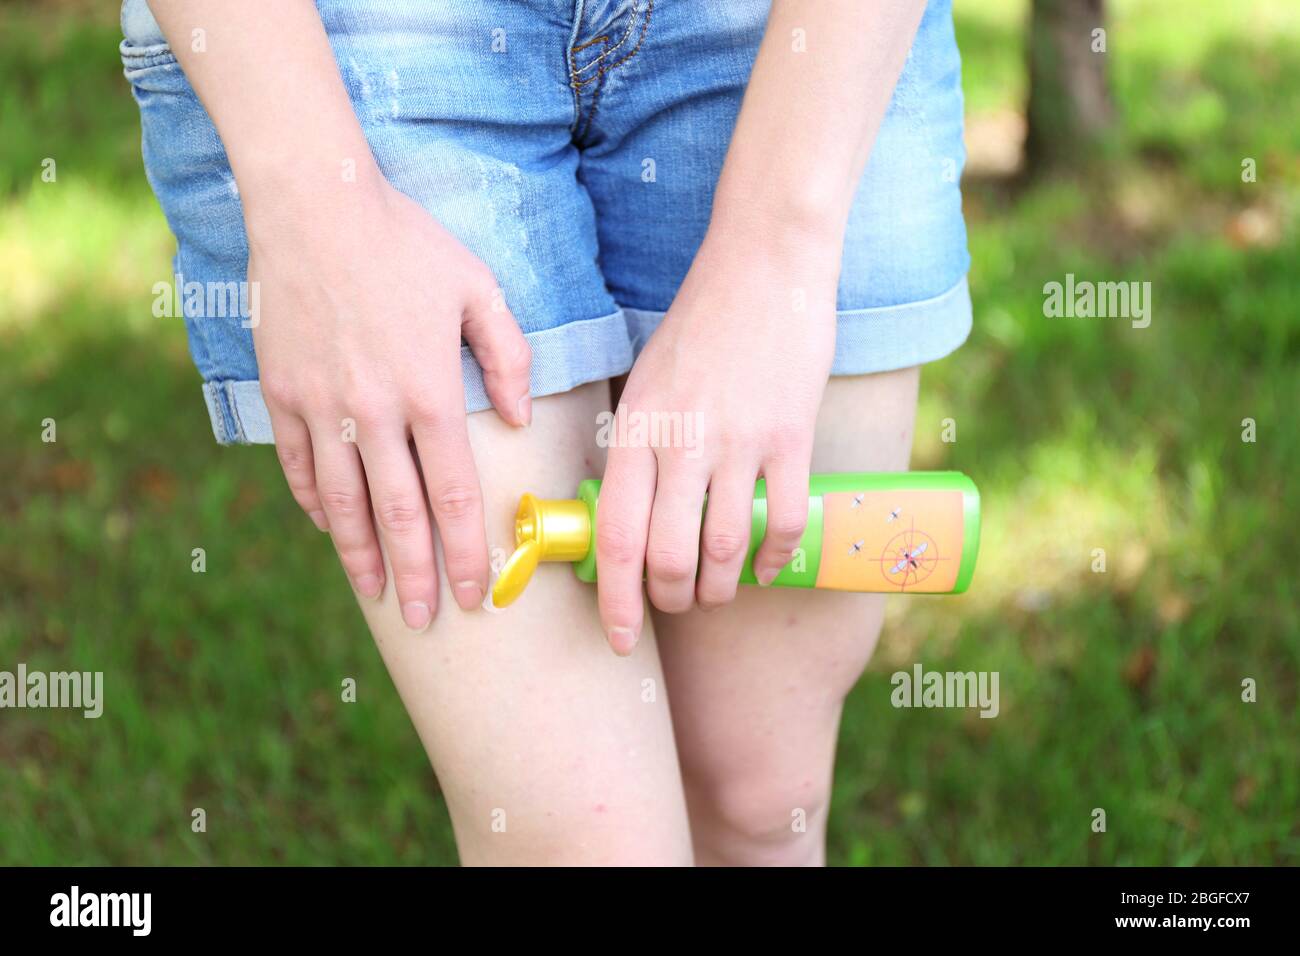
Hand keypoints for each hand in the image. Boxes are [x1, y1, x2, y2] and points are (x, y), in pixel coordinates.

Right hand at [247, 171, 531, 628]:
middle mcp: (374, 412)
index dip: (469, 552)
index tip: (478, 595)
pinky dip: (317, 503)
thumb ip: (507, 355)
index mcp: (430, 392)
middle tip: (431, 621)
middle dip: (419, 575)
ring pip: (344, 503)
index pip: (455, 495)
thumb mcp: (478, 287)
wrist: (314, 204)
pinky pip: (300, 465)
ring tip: (381, 596)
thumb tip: (516, 418)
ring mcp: (321, 406)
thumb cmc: (407, 243)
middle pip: (400, 516)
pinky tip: (332, 528)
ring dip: (363, 556)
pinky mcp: (282, 392)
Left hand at [595, 226, 838, 653]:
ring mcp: (739, 440)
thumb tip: (628, 517)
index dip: (615, 598)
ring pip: (723, 548)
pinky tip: (763, 567)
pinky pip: (782, 521)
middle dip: (670, 599)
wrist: (764, 264)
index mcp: (636, 427)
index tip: (619, 638)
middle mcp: (681, 440)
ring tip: (717, 591)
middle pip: (668, 555)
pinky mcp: (791, 436)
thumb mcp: (645, 381)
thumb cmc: (700, 326)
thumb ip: (635, 447)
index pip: (614, 534)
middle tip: (677, 605)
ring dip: (718, 588)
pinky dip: (771, 558)